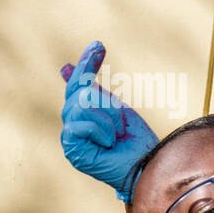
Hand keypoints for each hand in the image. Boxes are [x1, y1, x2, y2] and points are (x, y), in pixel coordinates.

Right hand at [59, 41, 157, 199]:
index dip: (88, 63)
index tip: (100, 46)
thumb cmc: (137, 141)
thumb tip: (65, 67)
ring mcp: (71, 136)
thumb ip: (93, 90)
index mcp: (85, 112)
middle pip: (81, 93)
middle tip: (120, 125)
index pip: (79, 82)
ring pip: (81, 106)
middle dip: (107, 105)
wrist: (147, 166)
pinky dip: (100, 132)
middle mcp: (74, 122)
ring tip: (115, 137)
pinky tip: (107, 144)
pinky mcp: (71, 149)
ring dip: (107, 120)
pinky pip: (80, 125)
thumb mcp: (117, 108)